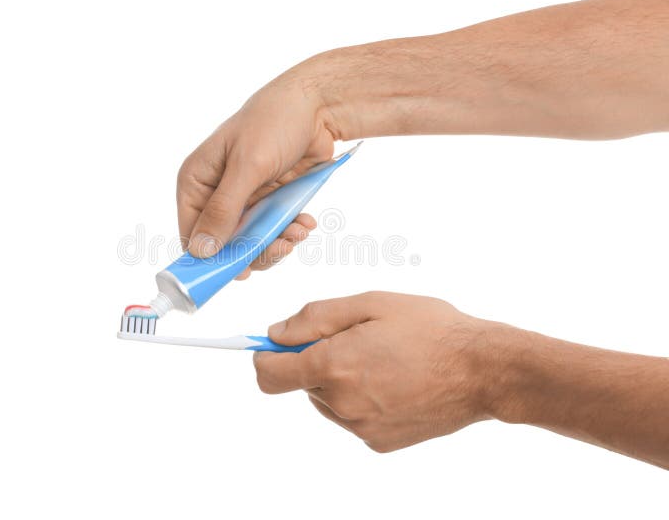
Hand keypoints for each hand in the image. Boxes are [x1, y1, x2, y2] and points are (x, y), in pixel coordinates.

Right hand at [176, 70, 334, 277]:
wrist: (316, 105)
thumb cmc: (273, 122)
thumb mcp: (247, 166)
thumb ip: (224, 209)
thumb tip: (201, 251)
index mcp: (197, 181)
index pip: (192, 233)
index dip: (210, 258)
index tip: (237, 272)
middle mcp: (216, 194)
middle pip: (225, 244)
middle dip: (254, 251)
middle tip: (280, 247)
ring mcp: (245, 199)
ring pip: (253, 242)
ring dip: (276, 243)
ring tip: (298, 232)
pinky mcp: (269, 201)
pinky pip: (274, 231)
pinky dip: (290, 232)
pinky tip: (305, 223)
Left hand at [253, 292, 500, 451]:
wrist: (483, 371)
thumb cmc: (431, 328)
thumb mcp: (371, 304)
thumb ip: (315, 318)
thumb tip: (275, 334)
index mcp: (334, 366)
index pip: (269, 374)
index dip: (264, 357)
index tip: (273, 345)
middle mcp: (341, 403)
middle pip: (300, 383)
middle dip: (315, 360)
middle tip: (355, 339)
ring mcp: (360, 428)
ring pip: (325, 400)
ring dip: (338, 380)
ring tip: (381, 360)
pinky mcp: (378, 442)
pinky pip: (351, 417)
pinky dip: (360, 399)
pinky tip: (393, 382)